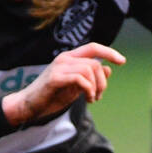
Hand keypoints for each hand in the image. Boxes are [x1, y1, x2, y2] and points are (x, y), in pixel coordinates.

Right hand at [4, 43, 125, 126]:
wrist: (29, 105)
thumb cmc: (52, 95)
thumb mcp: (76, 86)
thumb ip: (90, 77)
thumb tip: (108, 69)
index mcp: (69, 58)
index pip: (93, 47)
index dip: (109, 52)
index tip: (122, 61)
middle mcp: (64, 59)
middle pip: (95, 62)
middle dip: (103, 82)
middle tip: (98, 96)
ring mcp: (59, 67)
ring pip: (90, 69)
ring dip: (96, 87)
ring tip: (92, 99)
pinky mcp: (55, 78)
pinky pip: (80, 78)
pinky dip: (89, 89)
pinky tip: (87, 99)